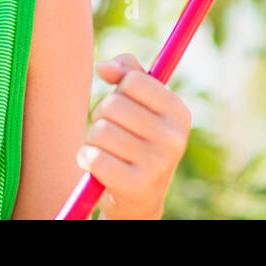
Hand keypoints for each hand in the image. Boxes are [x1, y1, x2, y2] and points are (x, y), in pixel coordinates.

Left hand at [77, 53, 191, 219]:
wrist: (139, 198)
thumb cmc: (135, 138)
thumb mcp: (139, 102)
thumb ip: (126, 71)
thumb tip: (103, 67)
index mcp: (179, 112)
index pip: (133, 80)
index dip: (119, 90)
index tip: (126, 106)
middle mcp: (175, 138)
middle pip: (113, 104)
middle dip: (102, 115)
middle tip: (111, 132)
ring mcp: (158, 164)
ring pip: (101, 130)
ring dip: (93, 139)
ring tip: (105, 150)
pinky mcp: (137, 187)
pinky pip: (95, 158)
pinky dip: (86, 158)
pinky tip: (95, 165)